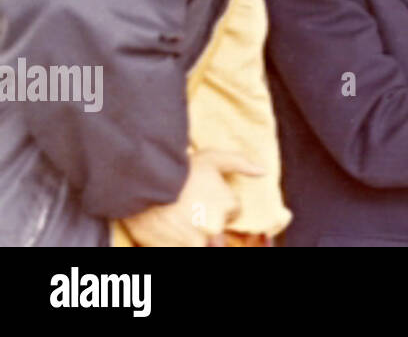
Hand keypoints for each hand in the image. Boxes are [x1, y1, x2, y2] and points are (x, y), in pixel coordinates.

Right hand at [118, 149, 263, 246]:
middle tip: (187, 208)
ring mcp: (194, 243)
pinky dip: (174, 242)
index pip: (233, 212)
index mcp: (228, 206)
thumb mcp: (212, 158)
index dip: (219, 205)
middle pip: (216, 229)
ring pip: (199, 241)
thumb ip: (240, 163)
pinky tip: (166, 230)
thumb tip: (263, 172)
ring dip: (190, 233)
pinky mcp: (173, 250)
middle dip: (205, 221)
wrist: (143, 183)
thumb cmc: (179, 169)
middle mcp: (215, 228)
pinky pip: (179, 247)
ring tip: (176, 219)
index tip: (204, 198)